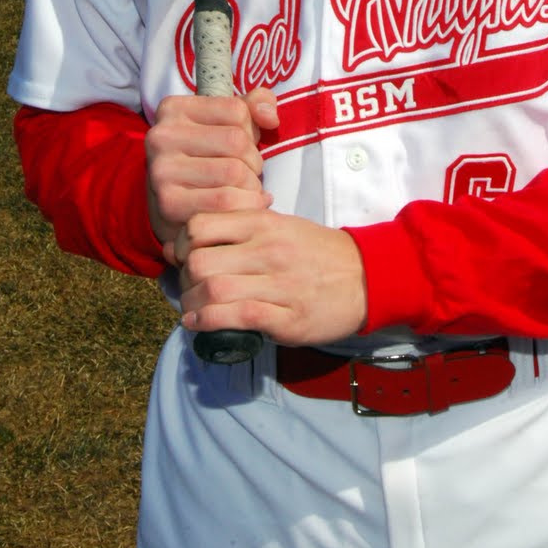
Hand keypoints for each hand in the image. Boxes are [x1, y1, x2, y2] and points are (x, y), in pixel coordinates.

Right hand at [145, 86, 280, 258]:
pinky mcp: (169, 203)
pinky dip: (247, 204)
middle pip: (236, 141)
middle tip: (249, 172)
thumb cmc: (207, 157)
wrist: (174, 205)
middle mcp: (161, 136)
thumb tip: (270, 117)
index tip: (241, 145)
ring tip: (247, 188)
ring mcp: (162, 170)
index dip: (251, 130)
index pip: (236, 110)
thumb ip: (255, 104)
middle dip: (254, 160)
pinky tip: (246, 204)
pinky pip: (225, 200)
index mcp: (173, 108)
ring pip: (234, 172)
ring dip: (253, 184)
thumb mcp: (227, 122)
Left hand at [173, 210, 368, 346]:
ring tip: (190, 309)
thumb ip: (241, 228)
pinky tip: (198, 324)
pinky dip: (208, 323)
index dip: (181, 243)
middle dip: (183, 278)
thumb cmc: (316, 252)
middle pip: (200, 261)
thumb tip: (191, 238)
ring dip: (191, 304)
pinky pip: (237, 318)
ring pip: (214, 290)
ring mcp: (280, 285)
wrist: (366, 277)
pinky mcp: (289, 318)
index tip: (181, 256)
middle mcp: (269, 250)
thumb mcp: (281, 225)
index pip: (201, 225)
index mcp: (265, 223)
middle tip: (187, 286)